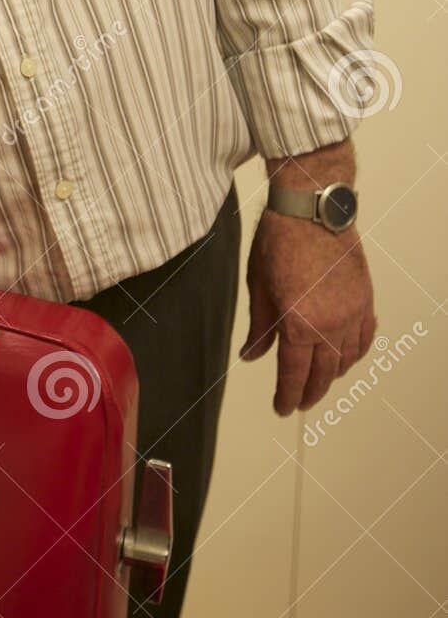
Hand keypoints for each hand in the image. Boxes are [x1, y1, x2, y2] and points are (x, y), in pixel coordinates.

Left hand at [241, 207, 375, 414]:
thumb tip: (251, 355)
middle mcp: (329, 325)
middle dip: (310, 393)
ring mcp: (352, 313)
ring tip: (319, 379)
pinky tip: (345, 355)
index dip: (287, 396)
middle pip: (323, 374)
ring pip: (347, 360)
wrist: (310, 210)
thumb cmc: (278, 243)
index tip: (282, 408)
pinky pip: (365, 338)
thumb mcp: (258, 288)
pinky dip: (355, 353)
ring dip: (332, 374)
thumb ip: (259, 328)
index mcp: (298, 324)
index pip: (294, 375)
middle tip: (299, 402)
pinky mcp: (365, 300)